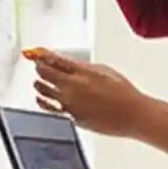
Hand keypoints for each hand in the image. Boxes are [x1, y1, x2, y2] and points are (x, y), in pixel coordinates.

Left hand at [25, 48, 148, 137]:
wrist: (132, 115)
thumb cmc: (124, 93)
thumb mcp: (105, 71)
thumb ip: (84, 67)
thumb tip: (69, 65)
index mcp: (82, 73)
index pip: (55, 60)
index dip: (42, 55)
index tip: (36, 52)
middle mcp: (72, 87)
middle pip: (45, 73)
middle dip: (40, 66)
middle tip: (38, 63)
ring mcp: (69, 103)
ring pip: (43, 89)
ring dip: (39, 82)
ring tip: (38, 79)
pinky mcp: (69, 116)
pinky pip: (48, 107)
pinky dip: (42, 100)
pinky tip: (39, 97)